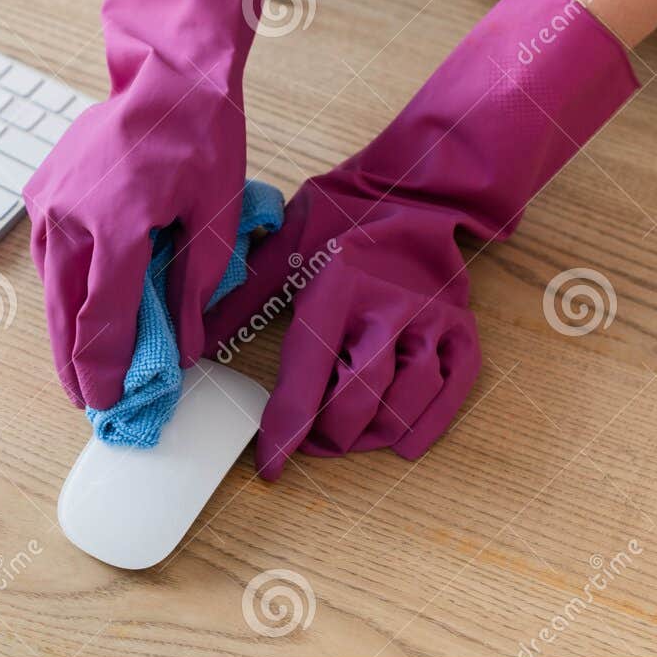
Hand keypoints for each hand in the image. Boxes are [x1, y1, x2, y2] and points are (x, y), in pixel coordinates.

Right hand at [25, 62, 247, 408]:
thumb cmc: (200, 140)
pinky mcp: (44, 188)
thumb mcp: (215, 218)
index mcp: (117, 225)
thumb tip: (184, 348)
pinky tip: (73, 309)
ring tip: (76, 367)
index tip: (106, 404)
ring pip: (51, 284)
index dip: (103, 368)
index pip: (102, 318)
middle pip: (64, 310)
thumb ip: (194, 287)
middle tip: (86, 402)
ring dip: (61, 328)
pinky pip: (49, 250)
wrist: (167, 76)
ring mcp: (50, 200)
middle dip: (74, 362)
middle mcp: (71, 216)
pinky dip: (60, 284)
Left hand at [203, 171, 479, 478]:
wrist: (412, 190)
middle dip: (329, 435)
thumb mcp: (281, 249)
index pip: (307, 378)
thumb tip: (195, 346)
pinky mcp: (461, 328)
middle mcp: (388, 308)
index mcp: (337, 289)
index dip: (285, 430)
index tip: (270, 466)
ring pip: (406, 401)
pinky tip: (402, 441)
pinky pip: (452, 390)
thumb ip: (240, 300)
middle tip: (310, 443)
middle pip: (359, 399)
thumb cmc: (337, 221)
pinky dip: (428, 425)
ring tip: (348, 437)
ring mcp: (431, 320)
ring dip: (373, 434)